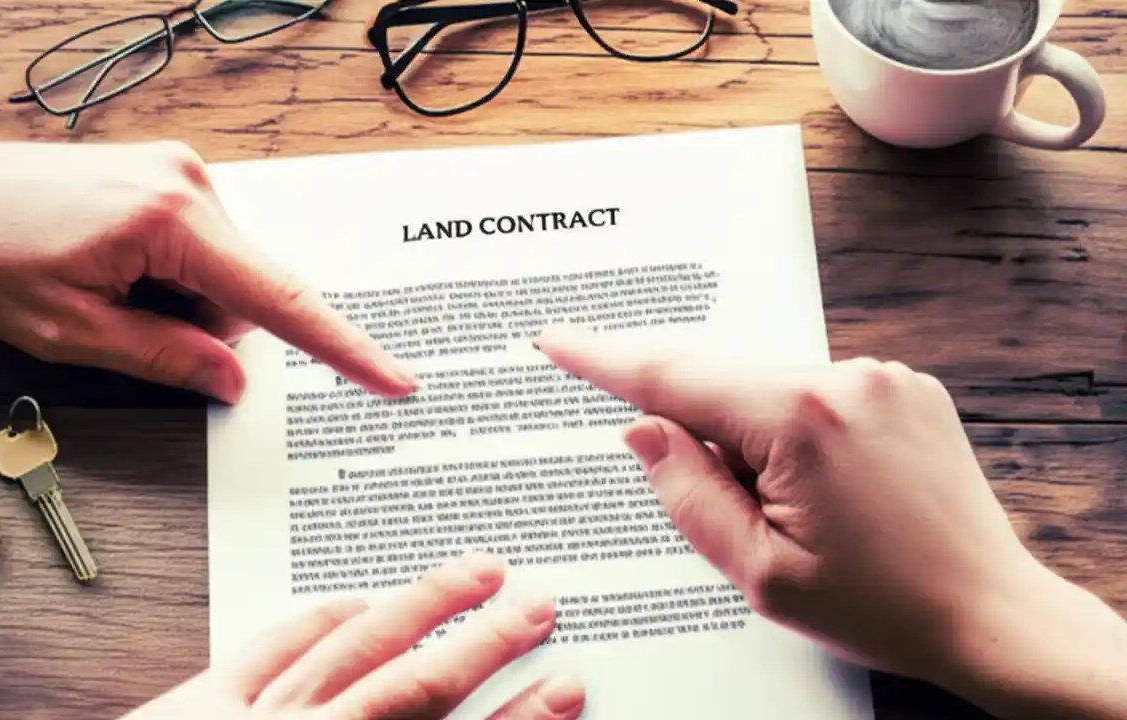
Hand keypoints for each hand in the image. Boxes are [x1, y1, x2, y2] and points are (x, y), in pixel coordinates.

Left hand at [0, 131, 413, 401]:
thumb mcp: (72, 333)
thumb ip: (166, 358)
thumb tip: (235, 380)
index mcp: (170, 220)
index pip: (277, 299)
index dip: (342, 347)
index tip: (392, 378)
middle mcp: (190, 183)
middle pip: (246, 290)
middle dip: (202, 325)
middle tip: (124, 323)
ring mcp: (182, 174)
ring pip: (223, 273)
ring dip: (182, 301)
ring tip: (109, 288)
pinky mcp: (171, 177)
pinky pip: (204, 247)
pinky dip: (175, 276)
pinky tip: (120, 268)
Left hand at [124, 554, 582, 719]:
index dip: (520, 718)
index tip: (567, 686)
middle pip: (412, 685)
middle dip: (483, 643)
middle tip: (536, 606)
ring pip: (352, 646)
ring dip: (418, 605)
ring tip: (470, 571)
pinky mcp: (198, 704)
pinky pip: (269, 645)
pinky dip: (320, 616)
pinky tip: (358, 599)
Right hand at [536, 325, 1126, 718]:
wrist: (990, 617)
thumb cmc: (881, 605)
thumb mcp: (758, 570)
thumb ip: (686, 491)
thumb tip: (643, 428)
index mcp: (801, 418)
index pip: (674, 377)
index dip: (604, 360)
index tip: (558, 340)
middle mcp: (846, 377)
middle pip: (725, 388)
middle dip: (707, 441)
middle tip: (747, 518)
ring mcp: (883, 377)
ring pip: (769, 392)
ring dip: (756, 441)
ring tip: (807, 518)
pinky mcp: (905, 387)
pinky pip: (815, 394)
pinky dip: (795, 432)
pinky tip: (832, 495)